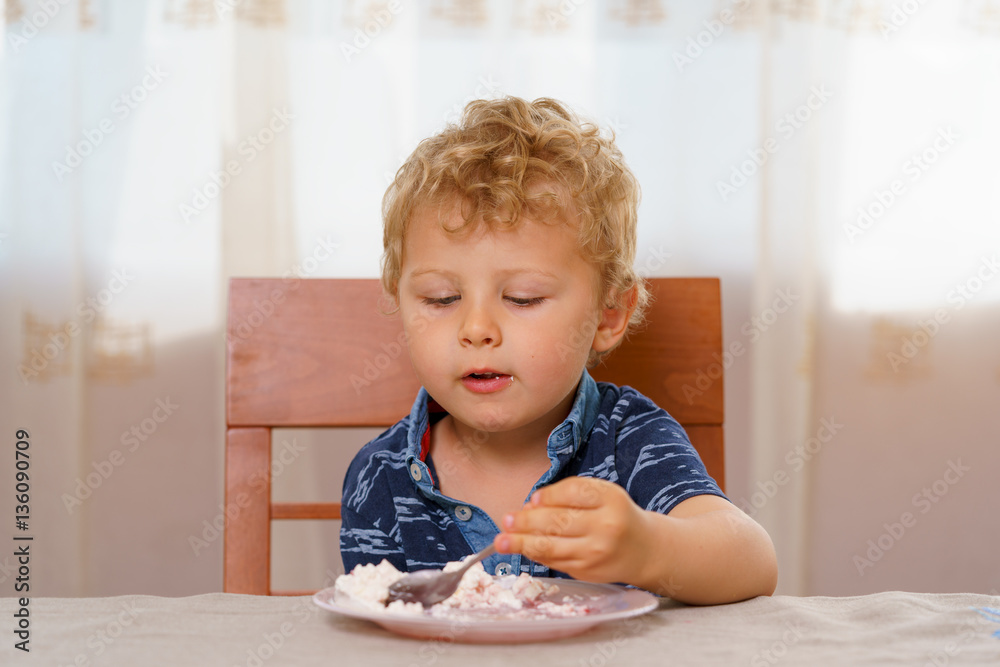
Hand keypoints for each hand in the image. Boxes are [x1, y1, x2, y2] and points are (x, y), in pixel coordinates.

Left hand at [494, 476, 650, 583]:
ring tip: (501, 541)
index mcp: (610, 499)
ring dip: (522, 543)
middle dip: (527, 522)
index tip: (532, 499)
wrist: (643, 550)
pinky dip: (535, 553)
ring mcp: (595, 552)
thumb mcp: (603, 494)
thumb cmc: (616, 516)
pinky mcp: (587, 571)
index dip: (548, 496)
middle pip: (558, 521)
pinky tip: (522, 548)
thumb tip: (532, 504)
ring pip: (552, 546)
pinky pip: (554, 561)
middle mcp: (605, 526)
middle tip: (507, 520)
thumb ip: (570, 493)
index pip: (573, 492)